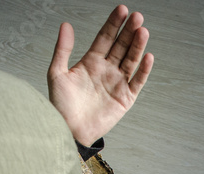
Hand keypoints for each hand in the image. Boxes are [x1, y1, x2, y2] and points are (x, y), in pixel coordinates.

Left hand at [47, 5, 153, 145]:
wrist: (68, 131)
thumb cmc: (60, 106)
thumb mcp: (56, 74)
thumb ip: (62, 49)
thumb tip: (65, 25)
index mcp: (91, 62)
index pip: (105, 38)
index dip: (113, 24)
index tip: (121, 10)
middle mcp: (106, 70)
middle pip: (121, 46)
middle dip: (129, 31)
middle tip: (137, 16)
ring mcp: (117, 83)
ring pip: (130, 60)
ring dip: (137, 46)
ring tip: (143, 31)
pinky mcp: (125, 98)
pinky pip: (137, 82)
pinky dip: (143, 70)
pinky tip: (147, 56)